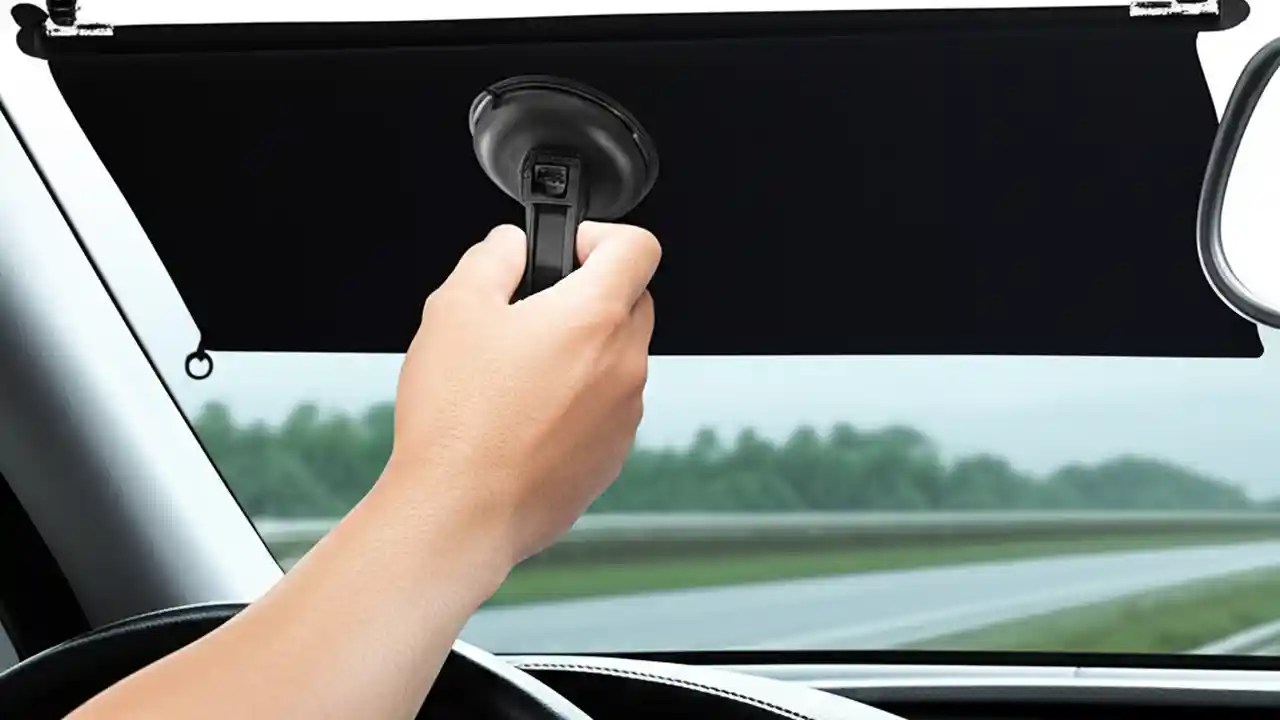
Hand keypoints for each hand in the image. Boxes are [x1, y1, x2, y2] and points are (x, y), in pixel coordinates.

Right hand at [387, 221, 659, 565]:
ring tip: (520, 373)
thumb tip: (510, 247)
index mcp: (595, 317)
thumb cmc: (458, 419)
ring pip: (620, 359)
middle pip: (633, 303)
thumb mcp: (455, 309)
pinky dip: (579, 402)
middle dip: (591, 295)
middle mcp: (624, 364)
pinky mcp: (613, 456)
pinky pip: (607, 408)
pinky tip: (526, 417)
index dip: (602, 236)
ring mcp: (624, 415)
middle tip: (534, 313)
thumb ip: (492, 258)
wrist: (461, 512)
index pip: (639, 247)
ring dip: (584, 353)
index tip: (569, 249)